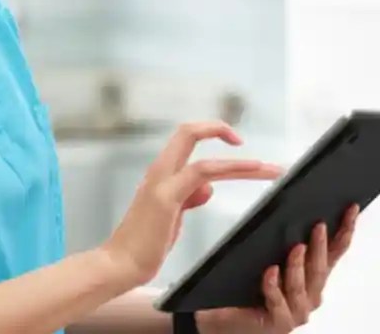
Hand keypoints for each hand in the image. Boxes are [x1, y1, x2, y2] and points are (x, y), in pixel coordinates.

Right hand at [99, 121, 283, 287]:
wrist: (121, 263)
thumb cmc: (142, 245)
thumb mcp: (171, 216)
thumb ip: (188, 198)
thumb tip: (206, 188)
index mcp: (160, 175)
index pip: (184, 139)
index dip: (208, 132)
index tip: (232, 142)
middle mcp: (159, 173)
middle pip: (187, 132)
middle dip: (219, 129)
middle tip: (243, 139)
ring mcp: (161, 184)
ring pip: (204, 158)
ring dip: (241, 163)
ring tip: (270, 169)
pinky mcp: (167, 198)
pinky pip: (203, 174)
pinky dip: (232, 169)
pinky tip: (252, 171)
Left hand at [197, 204, 359, 332]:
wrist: (228, 315)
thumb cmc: (250, 287)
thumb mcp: (267, 259)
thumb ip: (280, 243)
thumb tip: (285, 215)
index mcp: (311, 277)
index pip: (333, 254)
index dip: (343, 233)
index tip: (350, 211)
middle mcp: (309, 295)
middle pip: (319, 270)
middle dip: (320, 247)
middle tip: (318, 226)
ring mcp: (296, 310)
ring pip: (300, 287)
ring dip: (298, 265)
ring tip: (296, 247)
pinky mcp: (279, 321)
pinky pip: (278, 301)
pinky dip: (274, 285)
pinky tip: (270, 271)